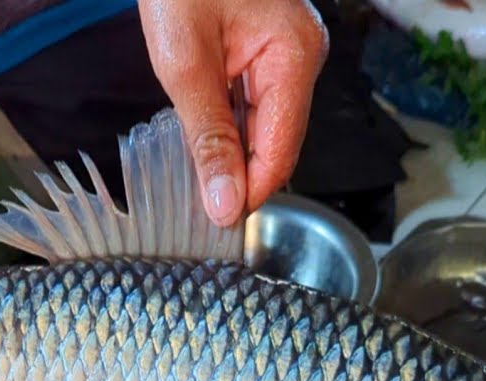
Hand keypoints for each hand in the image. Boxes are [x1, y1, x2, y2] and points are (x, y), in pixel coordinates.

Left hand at [138, 0, 327, 225]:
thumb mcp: (184, 61)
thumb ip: (207, 135)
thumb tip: (224, 203)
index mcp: (295, 57)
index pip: (281, 150)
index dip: (248, 192)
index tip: (212, 224)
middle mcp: (301, 58)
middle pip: (276, 142)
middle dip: (238, 176)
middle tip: (194, 209)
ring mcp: (285, 54)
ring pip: (263, 127)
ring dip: (229, 153)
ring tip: (192, 183)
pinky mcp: (264, 51)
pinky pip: (252, 104)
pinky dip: (226, 127)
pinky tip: (199, 143)